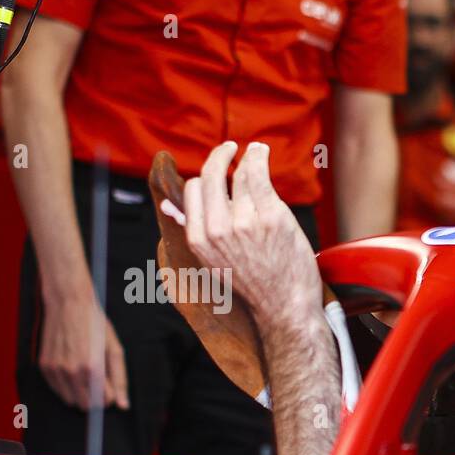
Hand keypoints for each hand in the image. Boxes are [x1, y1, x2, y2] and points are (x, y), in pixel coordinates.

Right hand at [37, 280, 128, 409]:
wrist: (67, 303)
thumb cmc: (94, 324)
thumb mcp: (114, 349)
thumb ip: (120, 379)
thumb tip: (123, 406)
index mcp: (92, 368)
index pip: (104, 401)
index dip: (110, 395)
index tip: (110, 384)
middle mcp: (71, 372)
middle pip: (86, 405)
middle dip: (95, 397)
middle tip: (98, 378)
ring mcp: (55, 369)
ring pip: (70, 400)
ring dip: (80, 392)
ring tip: (84, 370)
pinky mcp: (44, 366)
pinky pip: (57, 389)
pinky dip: (66, 385)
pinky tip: (72, 367)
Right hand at [183, 141, 323, 334]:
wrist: (285, 306)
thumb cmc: (254, 283)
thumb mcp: (214, 261)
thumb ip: (193, 229)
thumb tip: (168, 206)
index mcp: (199, 239)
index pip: (193, 191)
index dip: (205, 179)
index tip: (216, 172)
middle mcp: (217, 229)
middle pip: (210, 177)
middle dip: (218, 157)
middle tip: (229, 148)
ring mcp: (245, 222)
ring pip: (238, 174)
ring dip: (245, 155)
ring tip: (253, 149)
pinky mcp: (271, 216)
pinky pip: (259, 176)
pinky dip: (259, 157)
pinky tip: (261, 151)